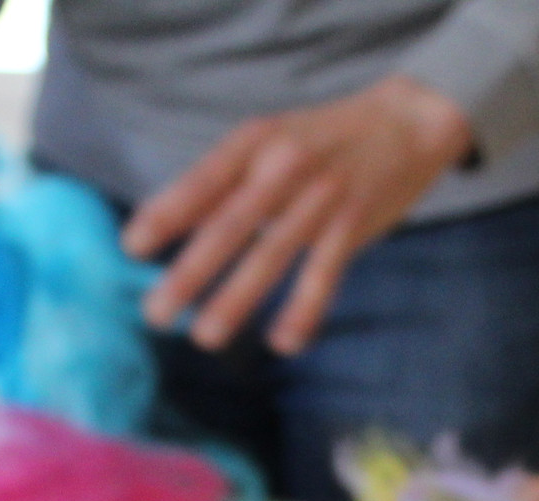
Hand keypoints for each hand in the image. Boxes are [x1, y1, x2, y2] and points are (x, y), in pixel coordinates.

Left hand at [122, 75, 472, 355]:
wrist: (406, 121)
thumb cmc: (322, 139)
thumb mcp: (270, 140)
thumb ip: (226, 179)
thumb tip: (166, 220)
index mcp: (254, 142)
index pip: (201, 181)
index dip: (165, 214)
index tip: (131, 248)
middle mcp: (284, 165)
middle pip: (230, 224)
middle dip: (190, 271)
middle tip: (155, 312)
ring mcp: (321, 195)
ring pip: (273, 254)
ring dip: (237, 298)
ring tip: (205, 337)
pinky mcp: (354, 222)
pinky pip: (325, 273)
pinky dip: (304, 310)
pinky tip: (283, 342)